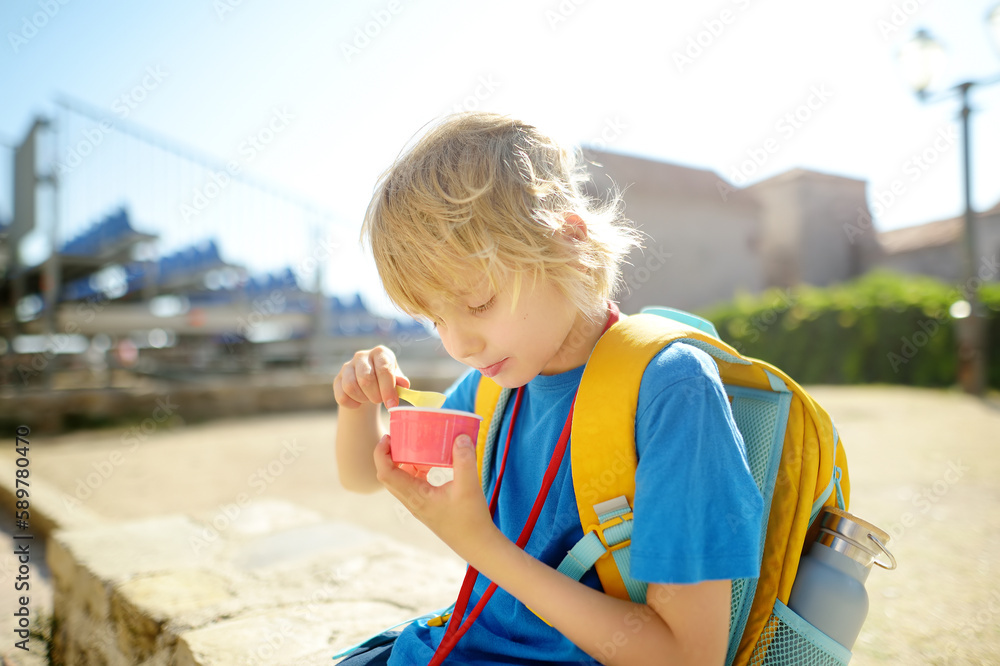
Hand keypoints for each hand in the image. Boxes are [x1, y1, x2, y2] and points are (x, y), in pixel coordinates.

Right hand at [334, 346, 408, 408]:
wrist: (369, 382)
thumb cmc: (386, 379)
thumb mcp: (396, 379)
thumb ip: (400, 381)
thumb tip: (404, 384)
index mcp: (380, 353)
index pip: (383, 369)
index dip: (388, 389)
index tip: (392, 404)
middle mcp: (362, 356)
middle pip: (366, 379)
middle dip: (375, 395)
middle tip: (380, 400)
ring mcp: (347, 366)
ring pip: (351, 386)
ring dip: (363, 398)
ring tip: (369, 399)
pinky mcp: (337, 379)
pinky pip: (341, 396)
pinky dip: (351, 404)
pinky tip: (358, 404)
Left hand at [373, 433, 501, 563]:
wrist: (477, 544)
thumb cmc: (471, 519)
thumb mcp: (469, 487)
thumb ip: (464, 460)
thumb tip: (460, 437)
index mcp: (415, 497)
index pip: (386, 473)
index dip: (381, 454)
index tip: (388, 437)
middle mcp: (412, 501)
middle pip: (389, 476)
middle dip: (389, 455)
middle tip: (400, 438)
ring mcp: (418, 505)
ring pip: (400, 481)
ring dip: (404, 462)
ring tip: (417, 447)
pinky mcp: (427, 506)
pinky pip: (413, 485)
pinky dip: (416, 470)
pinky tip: (431, 464)